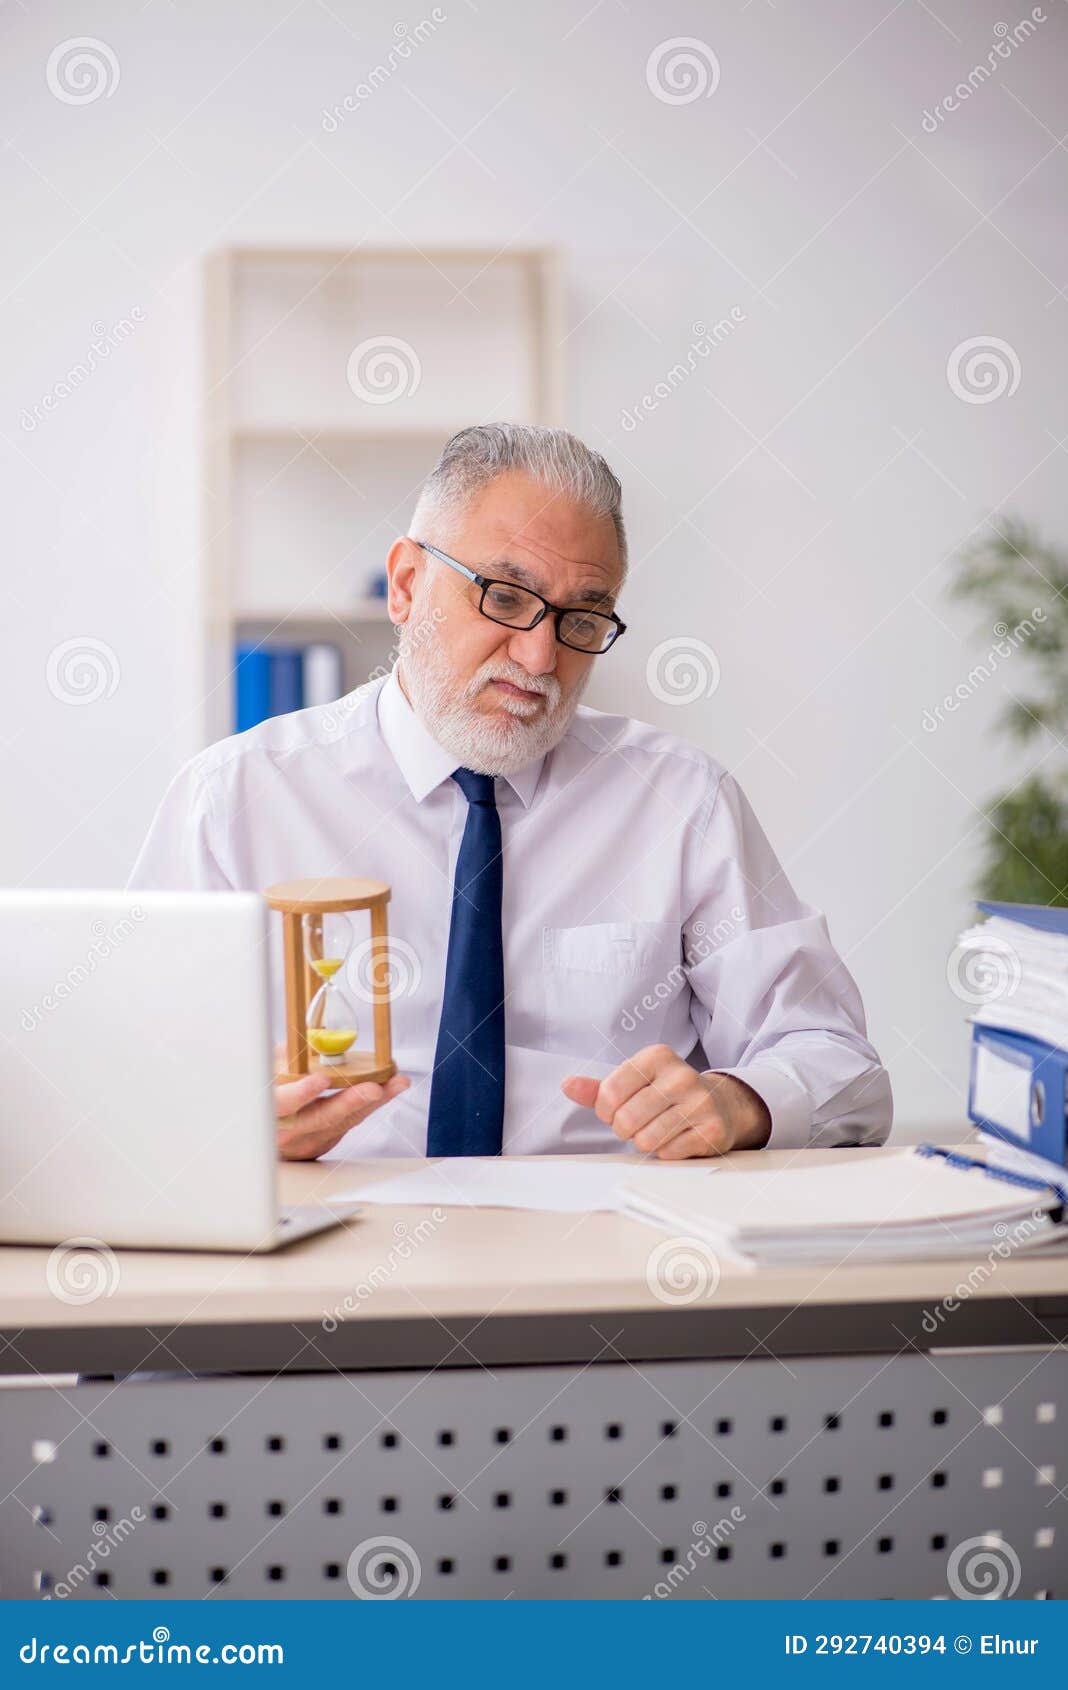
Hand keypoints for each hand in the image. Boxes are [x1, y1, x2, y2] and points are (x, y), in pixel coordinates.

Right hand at [275, 1070, 410, 1160]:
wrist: (267, 1129)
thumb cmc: (269, 1091)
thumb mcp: (267, 1071)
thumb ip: (284, 1057)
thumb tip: (312, 1038)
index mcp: (270, 1109)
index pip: (282, 1104)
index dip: (302, 1093)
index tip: (322, 1079)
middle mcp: (289, 1130)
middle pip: (321, 1118)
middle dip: (351, 1102)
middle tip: (374, 1088)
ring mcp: (308, 1140)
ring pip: (344, 1121)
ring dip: (373, 1102)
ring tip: (396, 1083)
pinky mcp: (325, 1142)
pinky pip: (350, 1123)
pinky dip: (370, 1106)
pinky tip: (389, 1090)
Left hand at [560, 1043, 770, 1159]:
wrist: (720, 1104)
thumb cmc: (666, 1095)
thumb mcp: (632, 1084)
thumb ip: (597, 1088)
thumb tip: (567, 1085)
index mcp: (657, 1056)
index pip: (609, 1093)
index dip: (605, 1111)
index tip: (615, 1112)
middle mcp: (681, 1076)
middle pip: (626, 1119)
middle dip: (625, 1129)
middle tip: (638, 1124)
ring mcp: (700, 1102)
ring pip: (647, 1139)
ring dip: (645, 1142)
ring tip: (658, 1130)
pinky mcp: (712, 1130)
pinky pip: (669, 1153)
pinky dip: (666, 1152)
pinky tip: (677, 1138)